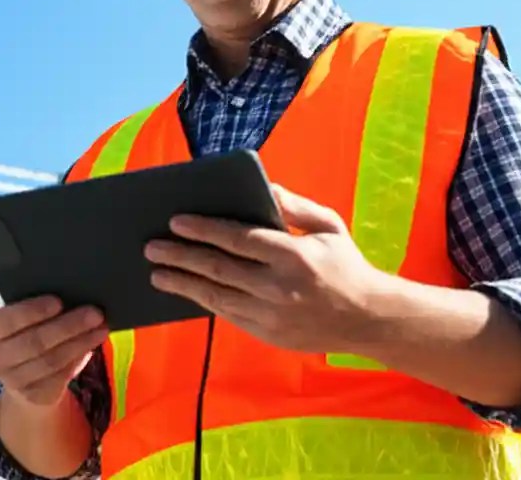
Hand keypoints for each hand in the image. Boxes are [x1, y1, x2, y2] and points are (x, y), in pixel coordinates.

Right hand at [0, 295, 108, 407]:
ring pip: (51, 360)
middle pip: (34, 342)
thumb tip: (72, 296)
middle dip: (68, 326)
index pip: (7, 321)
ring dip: (80, 342)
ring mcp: (12, 382)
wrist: (22, 373)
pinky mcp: (33, 396)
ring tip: (101, 327)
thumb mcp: (24, 319)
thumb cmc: (26, 332)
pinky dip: (79, 358)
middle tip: (95, 313)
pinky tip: (93, 344)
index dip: (33, 311)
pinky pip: (60, 376)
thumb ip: (38, 308)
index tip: (59, 301)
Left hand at [145, 184, 390, 354]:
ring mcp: (271, 314)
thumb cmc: (345, 264)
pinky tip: (185, 290)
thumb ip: (294, 206)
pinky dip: (203, 301)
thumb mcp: (328, 227)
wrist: (368, 319)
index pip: (238, 239)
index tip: (176, 221)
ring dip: (182, 283)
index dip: (204, 229)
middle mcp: (278, 286)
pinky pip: (227, 314)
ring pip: (216, 296)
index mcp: (293, 254)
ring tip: (156, 273)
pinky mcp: (267, 334)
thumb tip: (264, 187)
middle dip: (180, 256)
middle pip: (218, 268)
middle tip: (152, 247)